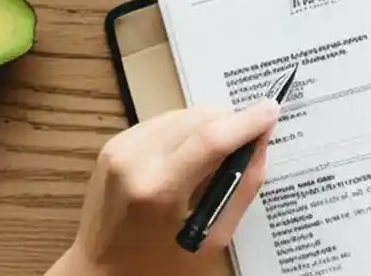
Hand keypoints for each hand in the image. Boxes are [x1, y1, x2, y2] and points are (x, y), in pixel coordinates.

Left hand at [47, 100, 279, 275]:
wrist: (98, 270)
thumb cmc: (160, 264)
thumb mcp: (212, 238)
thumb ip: (241, 188)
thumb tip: (261, 145)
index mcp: (160, 189)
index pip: (212, 139)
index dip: (247, 121)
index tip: (271, 110)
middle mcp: (135, 159)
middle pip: (198, 118)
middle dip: (230, 121)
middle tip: (249, 139)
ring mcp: (119, 148)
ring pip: (181, 114)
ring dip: (207, 124)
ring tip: (217, 153)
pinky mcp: (113, 143)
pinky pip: (162, 121)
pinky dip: (184, 130)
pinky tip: (189, 154)